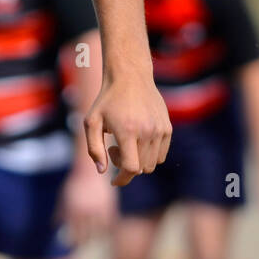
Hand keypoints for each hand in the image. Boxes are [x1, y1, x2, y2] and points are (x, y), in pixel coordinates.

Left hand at [57, 167, 116, 244]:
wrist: (89, 170)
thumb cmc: (74, 184)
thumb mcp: (63, 197)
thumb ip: (59, 212)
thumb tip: (54, 226)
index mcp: (73, 211)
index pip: (74, 233)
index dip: (74, 241)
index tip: (74, 244)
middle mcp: (85, 212)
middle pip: (87, 234)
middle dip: (85, 240)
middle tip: (85, 243)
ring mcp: (98, 209)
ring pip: (99, 231)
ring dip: (97, 236)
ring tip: (95, 237)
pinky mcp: (109, 206)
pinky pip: (110, 223)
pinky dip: (108, 229)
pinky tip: (106, 230)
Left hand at [84, 70, 171, 185]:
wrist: (130, 78)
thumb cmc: (107, 101)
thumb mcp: (91, 122)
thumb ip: (94, 149)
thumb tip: (102, 171)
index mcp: (128, 131)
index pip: (131, 168)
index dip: (122, 179)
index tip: (113, 180)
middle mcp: (147, 132)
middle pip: (142, 169)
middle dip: (126, 167)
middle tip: (114, 149)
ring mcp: (160, 130)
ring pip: (152, 164)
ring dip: (138, 162)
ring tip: (126, 144)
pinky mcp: (167, 128)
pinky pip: (161, 155)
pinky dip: (150, 156)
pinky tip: (138, 141)